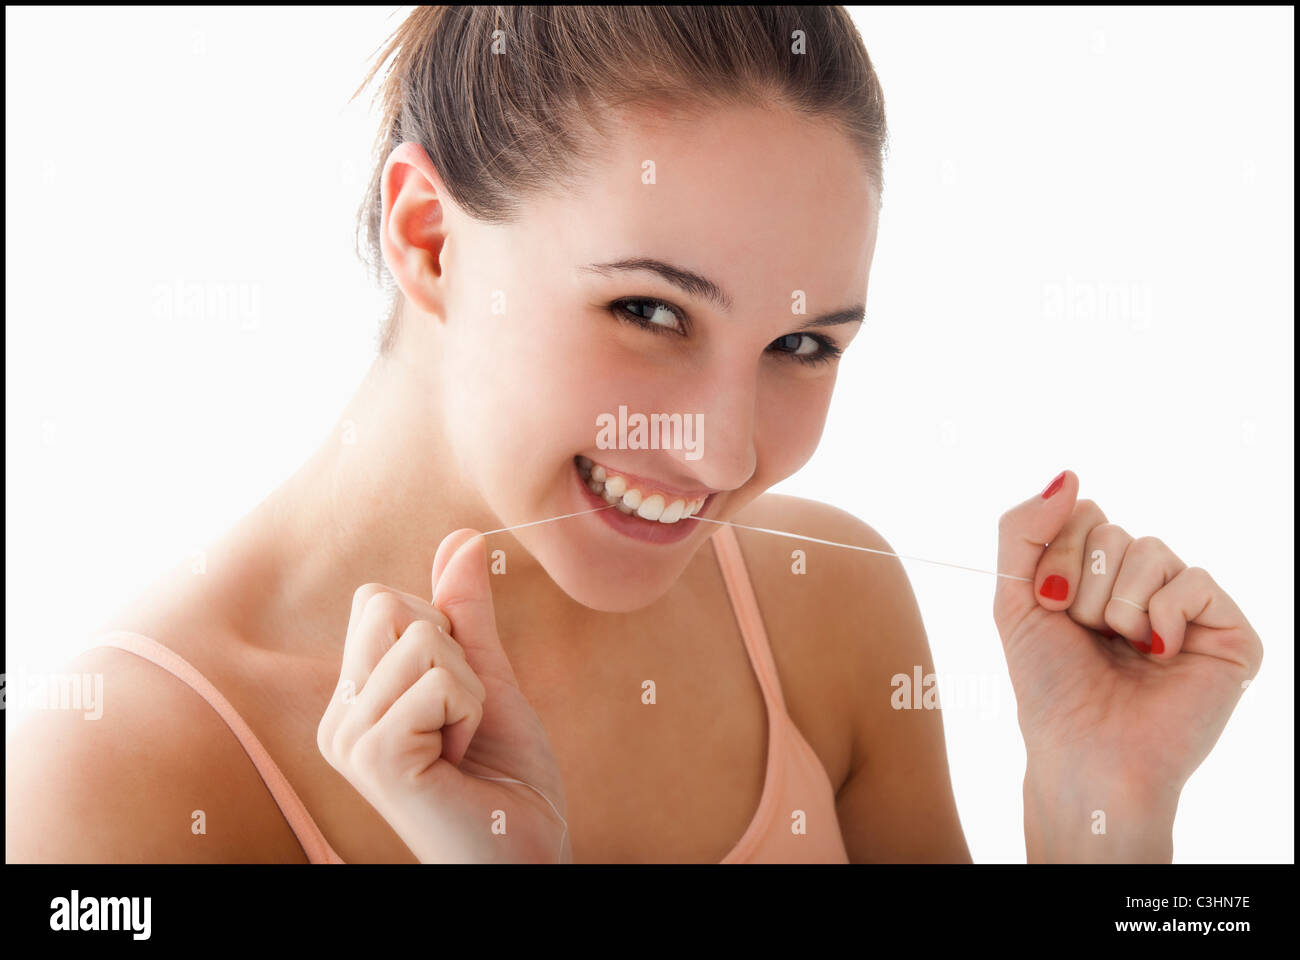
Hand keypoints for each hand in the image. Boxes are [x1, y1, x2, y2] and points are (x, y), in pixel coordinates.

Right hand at [317, 528, 569, 862]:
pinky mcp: (372, 756)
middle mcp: (338, 716)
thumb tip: (463, 536)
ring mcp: (348, 737)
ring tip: (460, 744)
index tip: (454, 700)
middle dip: (450, 650)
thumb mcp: (486, 677)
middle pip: (386, 604)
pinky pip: (438, 681)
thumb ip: (465, 612)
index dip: (438, 632)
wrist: (525, 849)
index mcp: (354, 696)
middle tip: (458, 720)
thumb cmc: (506, 775)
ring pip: (421, 640)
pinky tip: (459, 761)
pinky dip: (470, 713)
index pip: (378, 598)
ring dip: (468, 689)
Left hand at [993, 470, 1262, 802]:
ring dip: (1118, 605)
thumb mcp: (1014, 597)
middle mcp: (1145, 585)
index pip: (1082, 513)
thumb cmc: (1050, 686)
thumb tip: (1069, 474)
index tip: (1051, 606)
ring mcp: (1189, 608)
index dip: (1057, 558)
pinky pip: (1193, 581)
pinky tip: (1158, 654)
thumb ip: (1024, 529)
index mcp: (1098, 574)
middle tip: (1088, 635)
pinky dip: (1162, 616)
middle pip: (1113, 528)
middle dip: (1085, 583)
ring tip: (1122, 649)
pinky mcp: (1230, 633)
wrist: (1085, 752)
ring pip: (1151, 549)